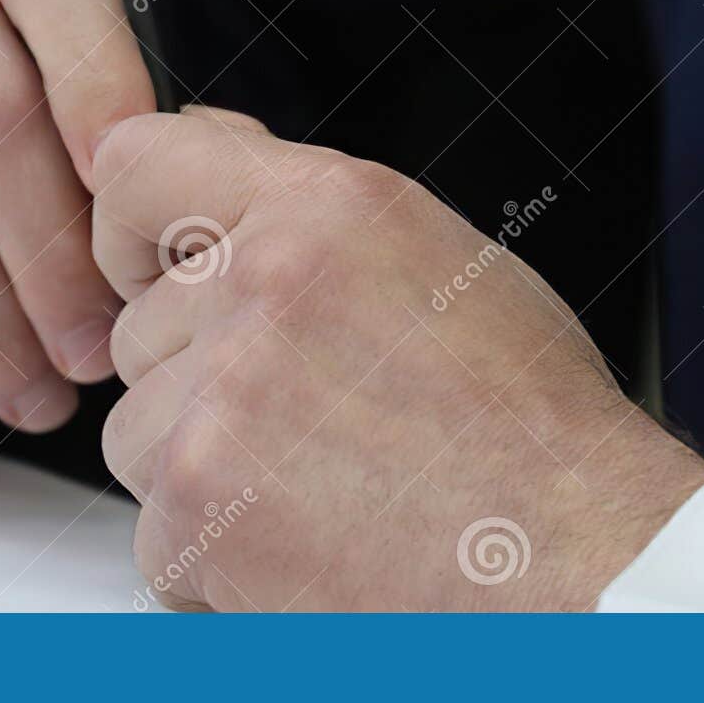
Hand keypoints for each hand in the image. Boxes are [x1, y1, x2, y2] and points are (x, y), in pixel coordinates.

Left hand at [92, 110, 703, 610]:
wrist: (574, 556)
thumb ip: (302, 201)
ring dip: (199, 466)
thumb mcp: (433, 253)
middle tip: (303, 414)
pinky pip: (154, 530)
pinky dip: (214, 556)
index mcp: (323, 208)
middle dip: (193, 374)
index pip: (134, 164)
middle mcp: (263, 285)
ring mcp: (223, 397)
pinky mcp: (198, 506)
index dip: (128, 225)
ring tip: (315, 484)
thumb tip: (208, 147)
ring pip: (136, 428)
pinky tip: (309, 543)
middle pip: (138, 325)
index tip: (146, 268)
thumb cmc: (526, 419)